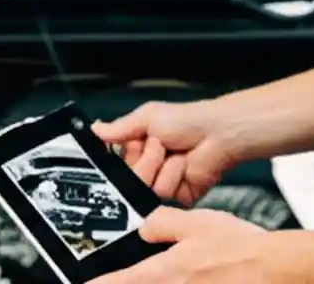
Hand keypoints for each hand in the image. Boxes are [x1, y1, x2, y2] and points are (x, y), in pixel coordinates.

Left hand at [89, 207, 276, 283]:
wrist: (277, 270)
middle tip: (115, 278)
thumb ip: (164, 223)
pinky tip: (186, 277)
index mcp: (165, 272)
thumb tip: (145, 228)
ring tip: (153, 274)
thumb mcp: (198, 222)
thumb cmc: (242, 248)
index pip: (118, 283)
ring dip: (148, 283)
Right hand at [92, 100, 237, 205]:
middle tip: (159, 144)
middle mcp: (149, 166)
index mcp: (139, 147)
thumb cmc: (188, 120)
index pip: (116, 161)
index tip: (133, 144)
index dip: (124, 155)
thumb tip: (95, 128)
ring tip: (175, 154)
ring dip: (162, 167)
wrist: (218, 134)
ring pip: (146, 187)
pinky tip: (184, 167)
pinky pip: (165, 196)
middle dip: (145, 159)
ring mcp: (163, 181)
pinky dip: (175, 178)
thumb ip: (120, 127)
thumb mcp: (148, 117)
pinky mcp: (178, 196)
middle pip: (129, 176)